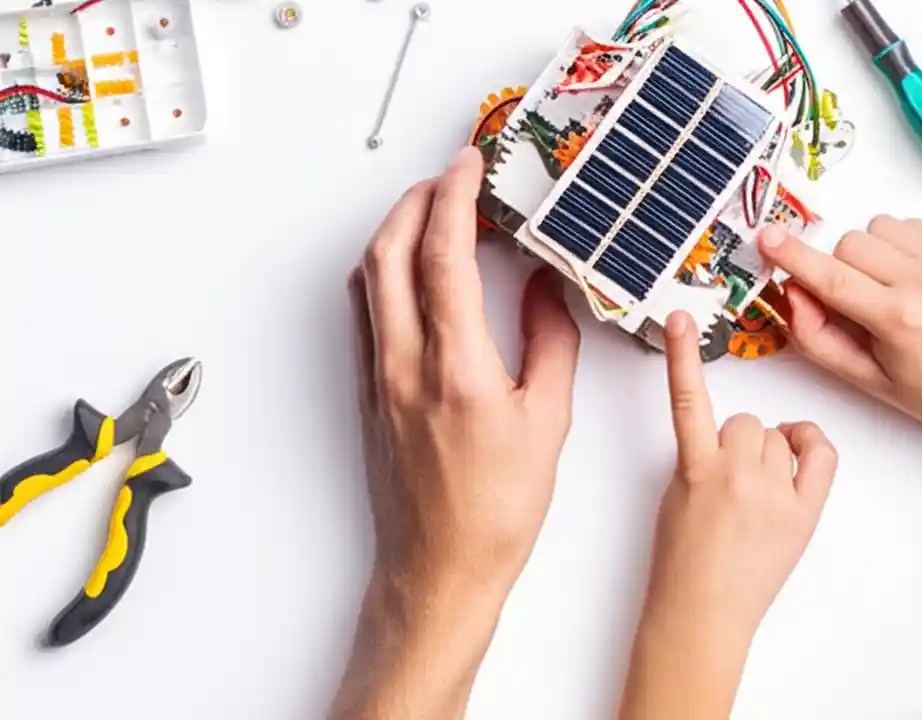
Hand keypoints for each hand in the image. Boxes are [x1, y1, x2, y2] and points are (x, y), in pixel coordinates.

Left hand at [333, 147, 580, 718]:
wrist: (439, 570)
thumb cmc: (496, 512)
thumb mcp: (548, 424)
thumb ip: (549, 344)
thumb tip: (547, 289)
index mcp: (457, 369)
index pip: (444, 258)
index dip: (455, 199)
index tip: (469, 166)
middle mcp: (405, 366)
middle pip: (388, 252)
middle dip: (415, 200)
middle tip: (449, 180)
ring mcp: (378, 379)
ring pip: (368, 280)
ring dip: (394, 233)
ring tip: (432, 217)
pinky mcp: (368, 396)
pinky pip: (365, 313)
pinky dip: (383, 274)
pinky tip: (410, 275)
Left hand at [619, 311, 836, 719]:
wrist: (697, 618)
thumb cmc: (738, 585)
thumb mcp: (793, 539)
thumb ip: (801, 484)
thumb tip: (784, 438)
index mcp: (806, 507)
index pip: (816, 449)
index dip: (796, 448)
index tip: (783, 456)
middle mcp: (774, 485)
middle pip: (767, 432)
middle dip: (750, 455)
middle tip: (728, 502)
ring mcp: (733, 475)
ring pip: (740, 423)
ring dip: (727, 444)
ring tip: (711, 495)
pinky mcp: (693, 470)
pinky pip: (692, 403)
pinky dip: (684, 360)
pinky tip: (679, 324)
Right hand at [759, 216, 921, 449]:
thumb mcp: (870, 381)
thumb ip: (820, 338)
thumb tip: (793, 294)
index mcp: (898, 320)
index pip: (830, 277)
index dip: (792, 255)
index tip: (766, 237)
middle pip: (848, 244)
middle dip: (838, 269)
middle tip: (856, 304)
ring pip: (875, 228)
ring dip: (868, 254)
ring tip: (886, 290)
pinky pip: (907, 225)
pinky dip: (897, 246)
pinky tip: (910, 280)